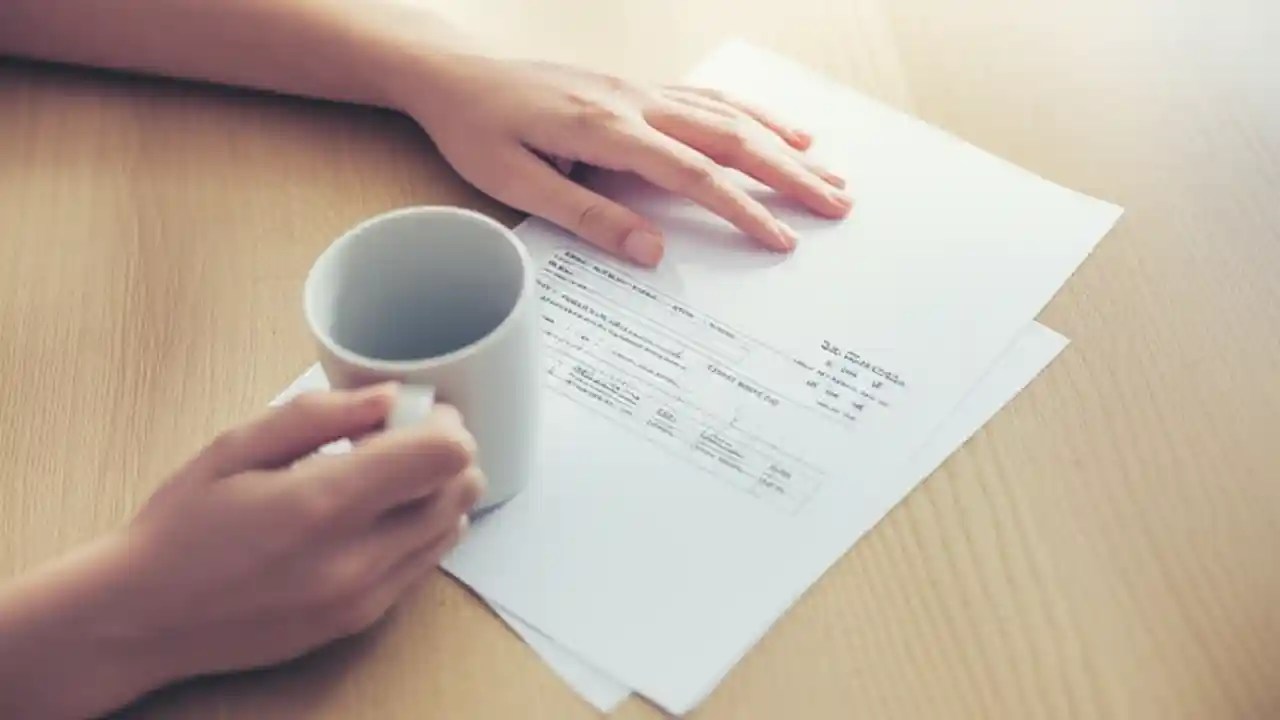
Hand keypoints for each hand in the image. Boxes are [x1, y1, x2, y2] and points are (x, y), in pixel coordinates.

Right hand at [122, 384, 483, 679]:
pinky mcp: (360, 622)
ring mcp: (364, 598)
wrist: (144, 618)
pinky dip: (418, 532)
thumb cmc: (182, 524)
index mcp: (324, 504)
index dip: (444, 424)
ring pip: (450, 531)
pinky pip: (423, 566)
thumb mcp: (235, 446)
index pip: (444, 458)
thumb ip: (319, 415)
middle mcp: (357, 558)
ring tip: (384, 478)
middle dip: (447, 455)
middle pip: (460, 492)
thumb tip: (389, 396)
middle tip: (402, 439)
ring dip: (437, 494)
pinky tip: (374, 517)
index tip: (416, 412)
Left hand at [402, 56, 852, 266]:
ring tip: (831, 171)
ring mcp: (640, 89)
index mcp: (607, 129)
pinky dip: (753, 113)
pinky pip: (709, 97)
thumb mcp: (516, 183)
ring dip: (784, 143)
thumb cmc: (478, 129)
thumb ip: (586, 217)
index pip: (693, 175)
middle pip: (731, 138)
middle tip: (839, 204)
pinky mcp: (637, 86)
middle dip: (790, 174)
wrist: (455, 73)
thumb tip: (652, 251)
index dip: (744, 209)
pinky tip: (783, 127)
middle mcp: (636, 101)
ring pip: (730, 113)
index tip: (783, 239)